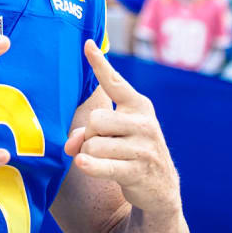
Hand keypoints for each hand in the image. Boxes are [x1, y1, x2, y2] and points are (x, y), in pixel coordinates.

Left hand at [64, 40, 180, 214]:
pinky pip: (102, 164)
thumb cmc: (130, 153)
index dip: (99, 64)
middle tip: (100, 146)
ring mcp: (143, 147)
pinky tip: (83, 164)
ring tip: (106, 161)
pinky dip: (90, 165)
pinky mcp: (137, 170)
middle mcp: (144, 123)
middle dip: (90, 135)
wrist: (160, 188)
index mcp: (139, 106)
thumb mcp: (116, 135)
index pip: (115, 82)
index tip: (86, 44)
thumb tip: (71, 144)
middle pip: (95, 120)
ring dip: (90, 154)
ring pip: (94, 144)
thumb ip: (89, 132)